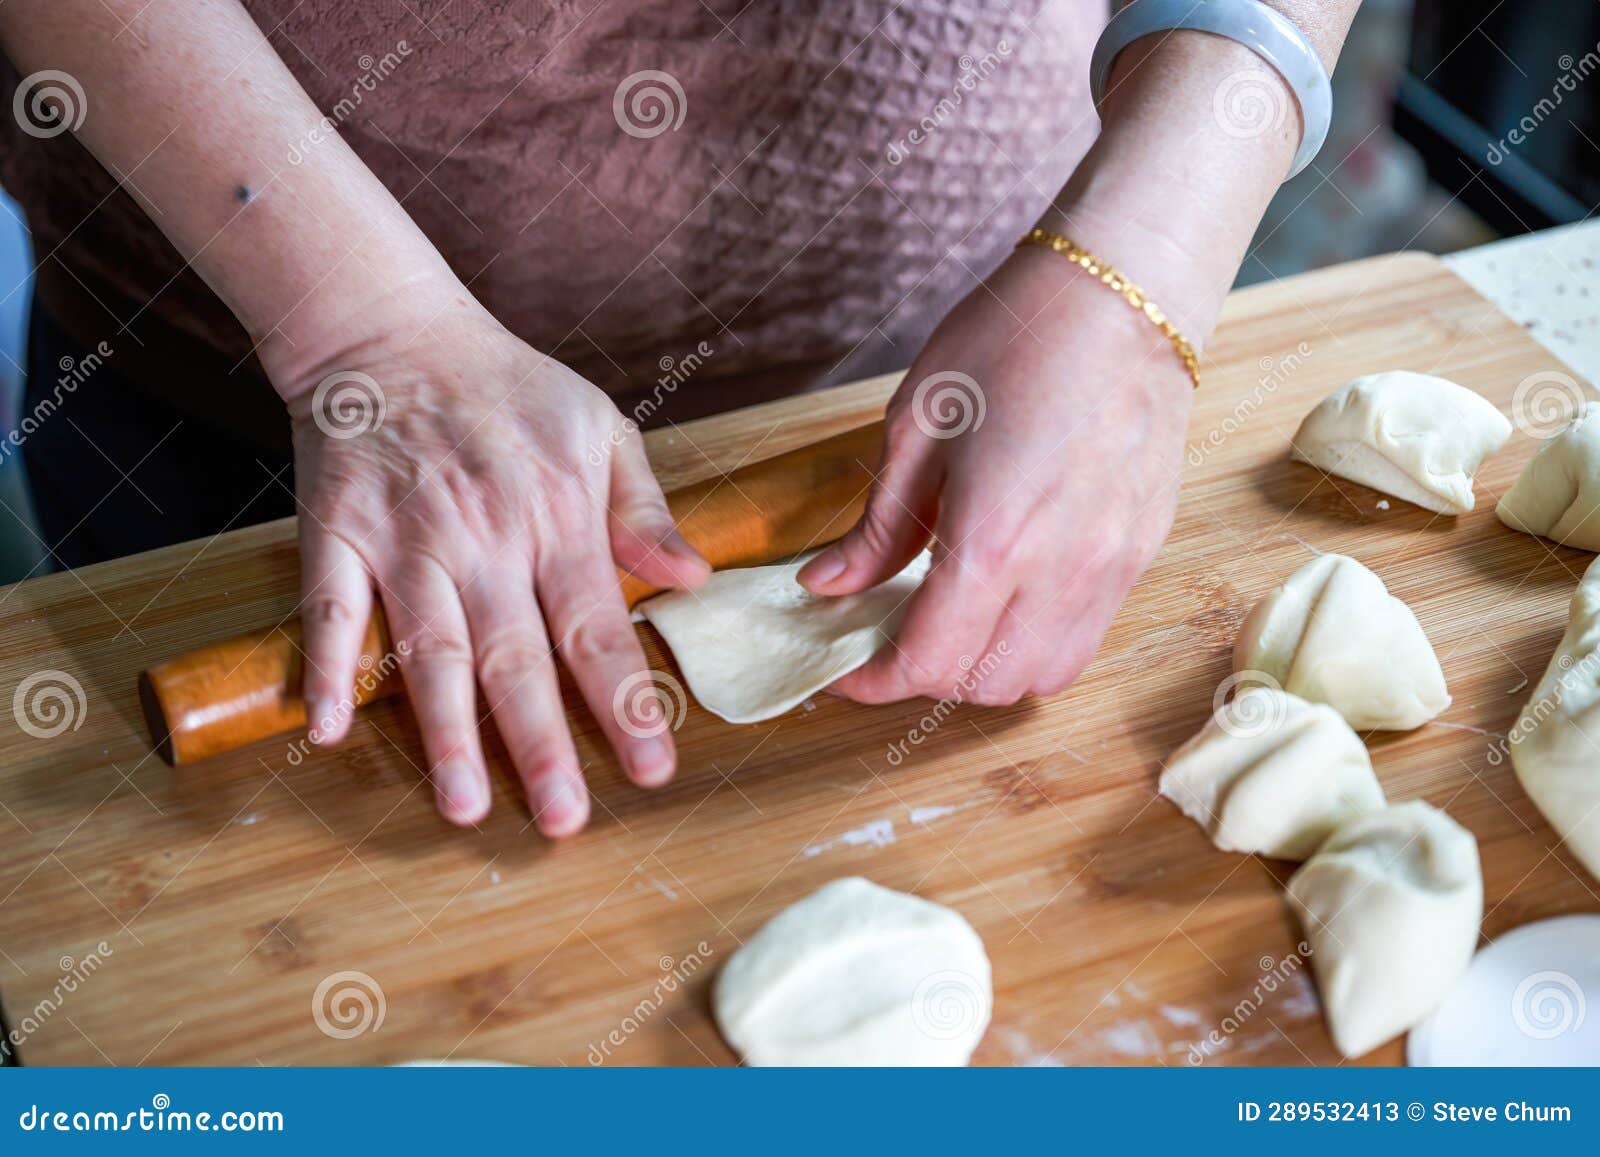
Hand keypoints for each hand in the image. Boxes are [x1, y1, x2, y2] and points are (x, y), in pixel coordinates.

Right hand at [272, 283, 707, 834]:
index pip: (598, 631)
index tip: (653, 773)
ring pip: (430, 649)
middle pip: (517, 658)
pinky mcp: (336, 533)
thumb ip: (645, 511)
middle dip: (543, 744)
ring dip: (446, 732)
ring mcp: (405, 539)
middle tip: (565, 822)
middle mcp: (484, 539)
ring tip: (464, 805)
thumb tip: (692, 580)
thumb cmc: (508, 385)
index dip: (625, 705)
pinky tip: (329, 730)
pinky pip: (331, 610)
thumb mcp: (600, 428)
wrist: (389, 328)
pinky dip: (330, 668)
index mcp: (556, 519)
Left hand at [799, 244, 1192, 704]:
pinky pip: (1085, 639)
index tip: (843, 669)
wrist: (1124, 293)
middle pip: (981, 684)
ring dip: (983, 671)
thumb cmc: (1014, 339)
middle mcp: (1061, 570)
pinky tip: (1005, 600)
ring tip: (949, 624)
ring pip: (1040, 676)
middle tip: (887, 635)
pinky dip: (1034, 646)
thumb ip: (877, 525)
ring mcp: (1110, 567)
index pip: (926, 661)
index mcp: (992, 538)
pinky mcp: (1141, 554)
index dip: (873, 680)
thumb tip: (825, 586)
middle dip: (923, 676)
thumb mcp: (917, 424)